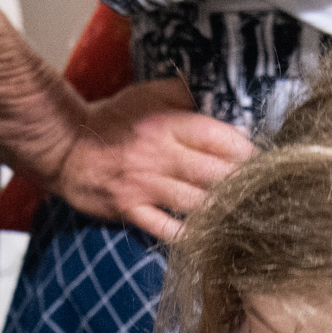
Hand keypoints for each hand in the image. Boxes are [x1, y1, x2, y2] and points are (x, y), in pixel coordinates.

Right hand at [53, 78, 251, 239]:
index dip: (246, 150)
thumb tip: (217, 96)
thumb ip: (182, 94)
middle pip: (213, 173)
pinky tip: (209, 239)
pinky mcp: (129, 210)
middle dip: (242, 184)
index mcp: (167, 124)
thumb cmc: (109, 120)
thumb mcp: (146, 94)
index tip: (265, 160)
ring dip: (222, 211)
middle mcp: (159, 156)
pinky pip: (163, 227)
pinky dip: (186, 235)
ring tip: (245, 216)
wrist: (65, 148)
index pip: (218, 137)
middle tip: (265, 192)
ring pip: (194, 202)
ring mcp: (144, 186)